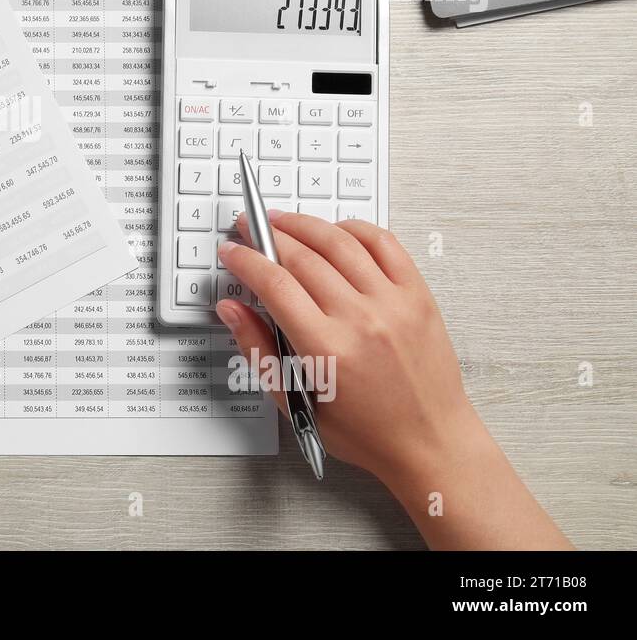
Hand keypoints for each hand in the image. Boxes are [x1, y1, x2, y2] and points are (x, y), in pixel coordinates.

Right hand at [215, 211, 570, 548]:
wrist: (431, 442)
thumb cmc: (369, 432)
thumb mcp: (296, 403)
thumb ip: (258, 350)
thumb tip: (232, 310)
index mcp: (328, 348)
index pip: (273, 283)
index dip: (245, 260)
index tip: (231, 252)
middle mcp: (362, 319)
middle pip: (302, 255)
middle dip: (266, 235)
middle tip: (248, 227)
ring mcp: (393, 303)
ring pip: (339, 241)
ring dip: (304, 224)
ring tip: (283, 220)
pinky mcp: (417, 295)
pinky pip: (384, 243)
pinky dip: (355, 228)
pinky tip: (335, 229)